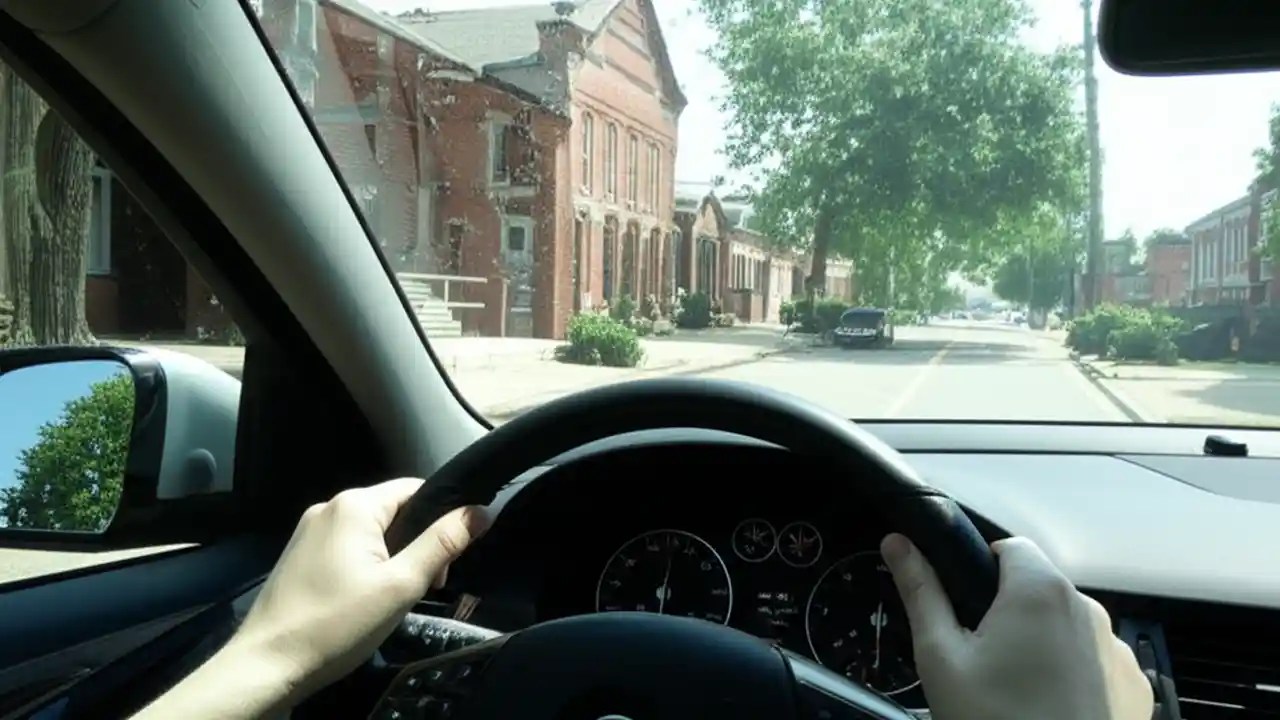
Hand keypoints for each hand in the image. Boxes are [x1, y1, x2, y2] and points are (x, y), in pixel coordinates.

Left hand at [232, 478, 491, 701]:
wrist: (267, 665)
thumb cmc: (338, 623)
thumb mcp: (402, 585)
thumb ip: (443, 544)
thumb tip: (481, 511)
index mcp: (355, 504)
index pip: (416, 489)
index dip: (443, 518)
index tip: (450, 559)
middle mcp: (329, 507)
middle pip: (394, 511)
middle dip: (418, 543)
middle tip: (426, 587)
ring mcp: (308, 530)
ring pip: (371, 532)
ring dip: (393, 557)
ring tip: (394, 597)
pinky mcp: (298, 554)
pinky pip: (347, 546)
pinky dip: (367, 565)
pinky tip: (365, 598)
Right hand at [881, 534, 1152, 719]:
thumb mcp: (941, 657)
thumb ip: (921, 592)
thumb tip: (898, 543)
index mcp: (1040, 590)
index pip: (1009, 547)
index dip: (980, 571)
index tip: (963, 612)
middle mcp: (1089, 610)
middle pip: (1039, 589)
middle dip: (1009, 613)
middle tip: (981, 660)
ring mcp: (1118, 651)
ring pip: (1067, 628)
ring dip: (1043, 644)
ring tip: (1015, 692)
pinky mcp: (1135, 688)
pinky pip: (1095, 663)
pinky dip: (1074, 675)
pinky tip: (1049, 707)